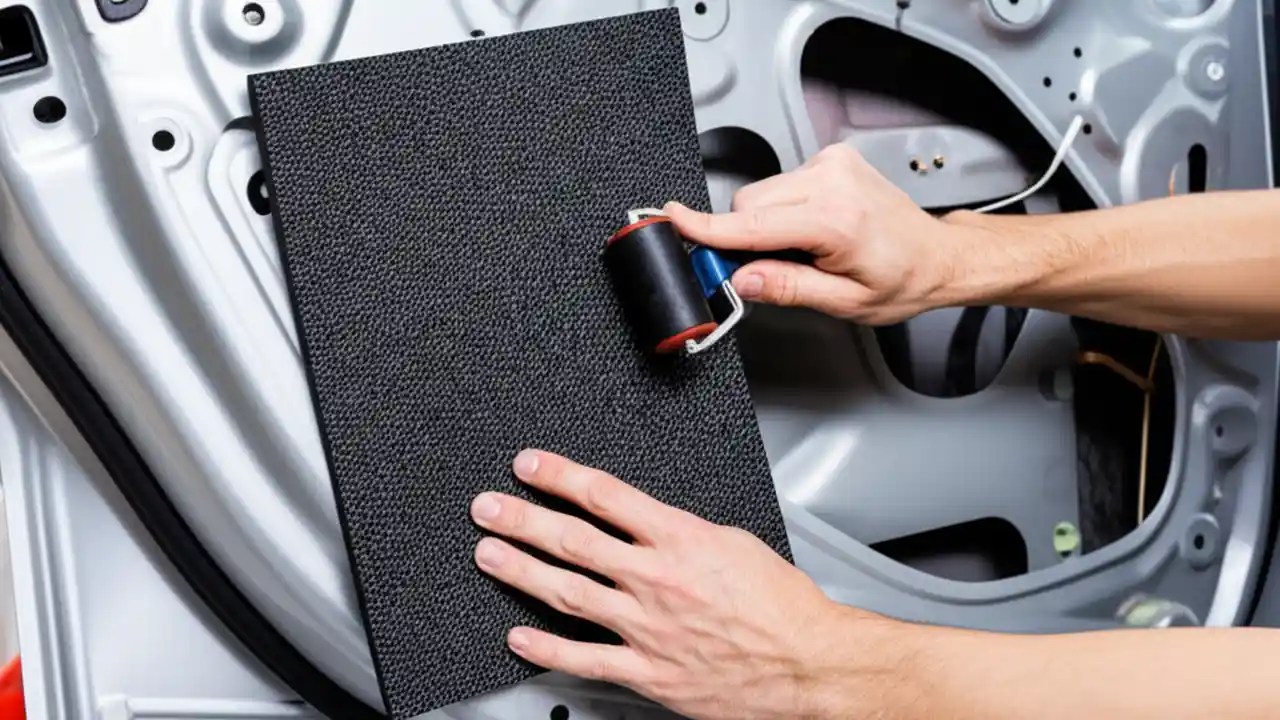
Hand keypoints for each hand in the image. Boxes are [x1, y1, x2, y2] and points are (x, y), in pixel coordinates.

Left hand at [470, 450, 924, 719]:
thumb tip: (645, 521)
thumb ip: (682, 532)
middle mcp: (657, 579)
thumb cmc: (782, 605)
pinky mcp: (649, 671)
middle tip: (488, 508)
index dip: (559, 476)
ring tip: (489, 554)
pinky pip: (587, 659)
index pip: (605, 496)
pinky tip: (519, 636)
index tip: (529, 465)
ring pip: (569, 594)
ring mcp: (648, 627)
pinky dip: (548, 648)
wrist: (808, 663)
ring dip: (522, 572)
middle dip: (523, 520)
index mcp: (680, 539)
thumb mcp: (735, 542)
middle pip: (574, 541)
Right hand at [665, 144, 973, 323]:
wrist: (936, 257)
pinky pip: (781, 184)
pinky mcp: (830, 159)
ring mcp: (832, 165)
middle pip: (750, 204)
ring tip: (804, 250)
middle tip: (766, 271)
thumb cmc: (901, 280)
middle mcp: (833, 182)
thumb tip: (742, 279)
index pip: (753, 223)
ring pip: (762, 193)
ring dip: (766, 224)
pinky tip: (810, 229)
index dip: (708, 227)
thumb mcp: (844, 302)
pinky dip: (783, 209)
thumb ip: (787, 288)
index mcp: (836, 219)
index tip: (672, 219)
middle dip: (744, 238)